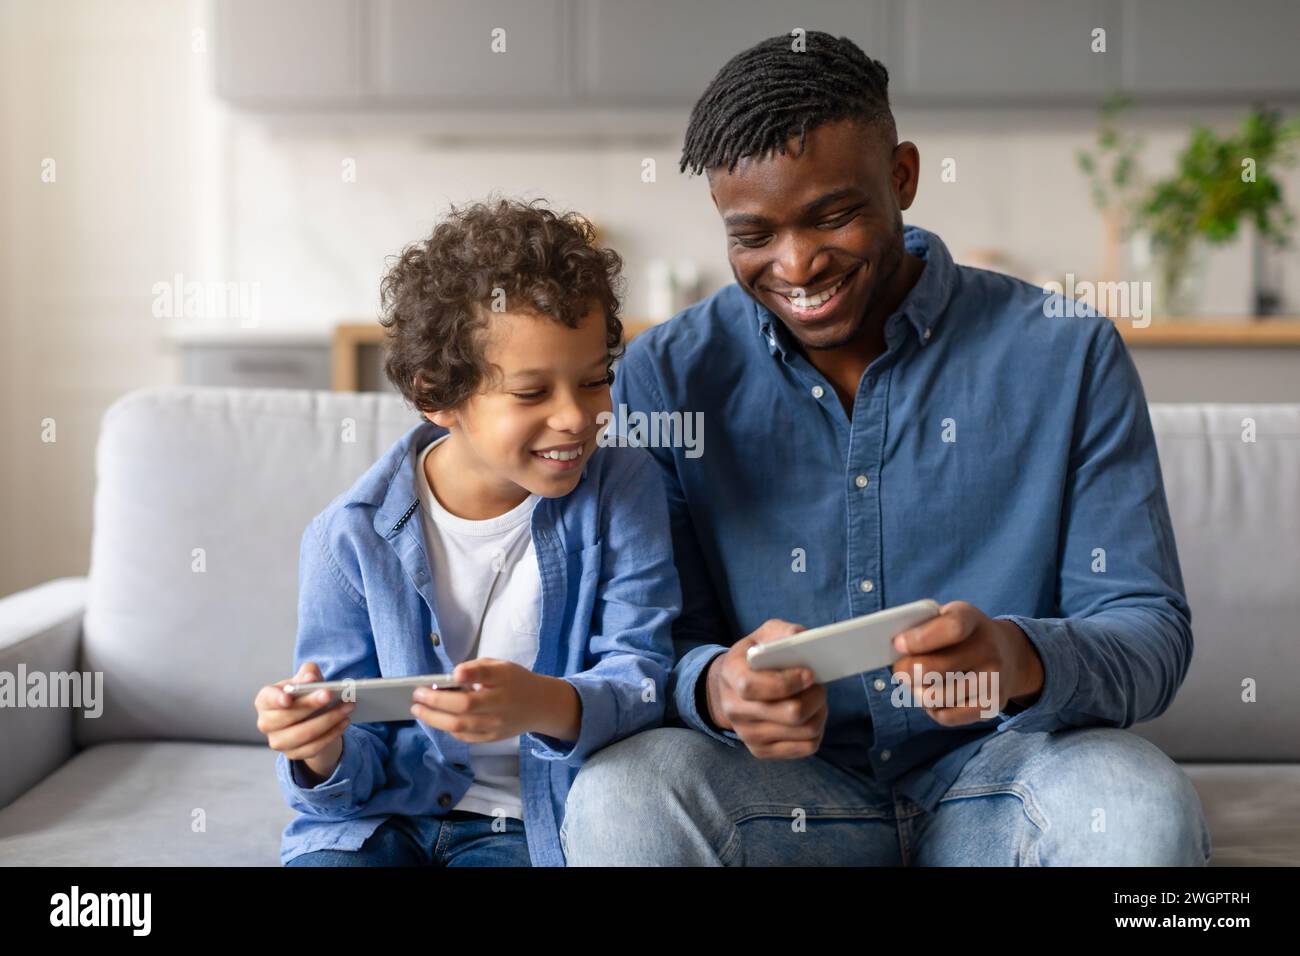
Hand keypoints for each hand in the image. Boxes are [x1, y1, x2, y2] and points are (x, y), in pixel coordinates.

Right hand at [253, 661, 353, 779]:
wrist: (310, 719)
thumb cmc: (304, 694)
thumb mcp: (306, 680)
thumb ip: (308, 674)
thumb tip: (311, 679)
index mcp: (265, 700)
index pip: (267, 699)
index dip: (276, 699)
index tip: (288, 698)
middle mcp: (266, 723)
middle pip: (288, 716)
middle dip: (311, 705)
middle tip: (330, 694)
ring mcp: (278, 741)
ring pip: (303, 734)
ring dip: (328, 720)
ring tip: (347, 707)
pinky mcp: (293, 754)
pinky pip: (313, 747)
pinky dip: (331, 734)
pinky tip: (344, 722)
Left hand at [410, 658, 579, 743]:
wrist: (541, 706)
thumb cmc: (515, 681)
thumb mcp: (501, 665)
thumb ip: (478, 669)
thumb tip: (452, 676)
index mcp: (504, 679)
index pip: (487, 675)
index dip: (470, 674)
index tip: (455, 674)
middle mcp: (501, 703)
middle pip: (466, 706)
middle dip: (436, 701)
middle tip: (417, 695)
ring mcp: (497, 724)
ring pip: (461, 725)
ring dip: (434, 718)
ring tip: (418, 709)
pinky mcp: (493, 738)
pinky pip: (465, 736)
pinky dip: (448, 729)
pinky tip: (437, 720)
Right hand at [703, 619, 827, 758]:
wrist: (730, 689)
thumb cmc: (754, 658)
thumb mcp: (762, 636)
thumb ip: (782, 633)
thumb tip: (802, 638)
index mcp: (731, 675)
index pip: (753, 686)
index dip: (787, 682)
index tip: (810, 674)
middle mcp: (734, 709)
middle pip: (789, 713)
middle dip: (815, 697)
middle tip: (819, 686)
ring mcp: (747, 734)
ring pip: (804, 731)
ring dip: (820, 713)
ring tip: (817, 699)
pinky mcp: (761, 751)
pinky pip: (806, 747)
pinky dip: (818, 730)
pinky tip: (812, 716)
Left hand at [890, 600, 1043, 725]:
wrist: (1008, 654)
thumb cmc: (963, 635)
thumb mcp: (947, 616)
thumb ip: (922, 626)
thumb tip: (894, 649)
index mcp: (971, 619)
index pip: (951, 628)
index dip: (919, 639)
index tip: (898, 645)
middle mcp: (988, 649)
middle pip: (931, 669)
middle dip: (904, 672)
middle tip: (899, 670)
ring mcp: (993, 679)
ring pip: (933, 697)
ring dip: (917, 692)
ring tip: (919, 683)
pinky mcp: (991, 706)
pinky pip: (945, 716)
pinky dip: (932, 709)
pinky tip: (936, 696)